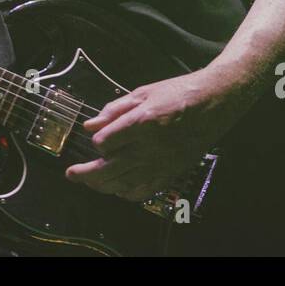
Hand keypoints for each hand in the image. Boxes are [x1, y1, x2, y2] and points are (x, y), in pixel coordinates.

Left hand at [65, 68, 241, 203]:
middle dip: (85, 174)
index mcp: (142, 123)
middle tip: (71, 173)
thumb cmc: (177, 92)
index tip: (99, 136)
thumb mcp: (142, 92)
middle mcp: (149, 148)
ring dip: (101, 185)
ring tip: (88, 181)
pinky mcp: (170, 173)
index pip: (104, 143)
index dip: (97, 141)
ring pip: (122, 185)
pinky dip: (126, 193)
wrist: (213, 103)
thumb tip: (89, 125)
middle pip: (107, 170)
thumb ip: (114, 110)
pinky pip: (143, 192)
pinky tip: (118, 188)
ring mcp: (161, 164)